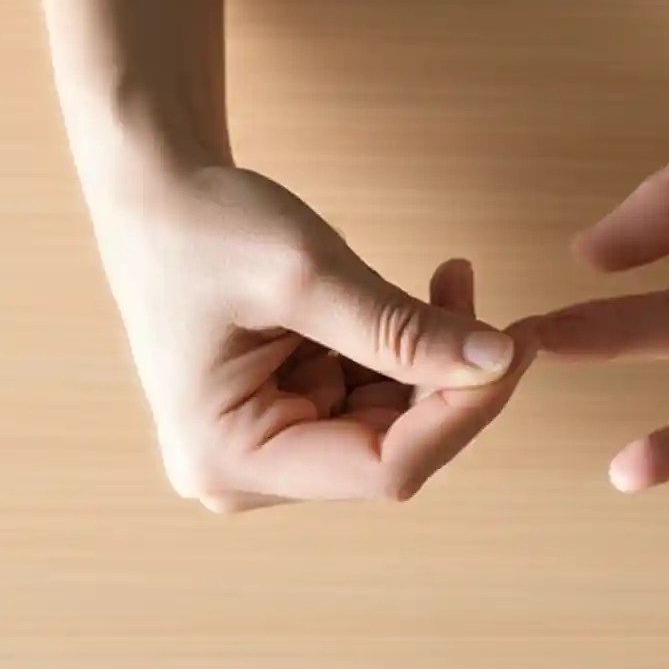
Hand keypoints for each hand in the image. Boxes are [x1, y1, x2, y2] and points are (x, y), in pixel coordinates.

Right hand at [94, 166, 534, 511]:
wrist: (155, 195)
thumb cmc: (204, 227)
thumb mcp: (308, 275)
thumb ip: (405, 330)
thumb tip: (499, 362)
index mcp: (233, 458)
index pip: (383, 468)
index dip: (461, 415)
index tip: (513, 351)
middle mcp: (248, 472)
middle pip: (394, 449)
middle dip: (454, 382)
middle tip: (501, 313)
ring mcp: (269, 446)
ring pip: (394, 421)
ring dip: (437, 360)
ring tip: (453, 280)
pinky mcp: (289, 414)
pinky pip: (375, 395)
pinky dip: (410, 350)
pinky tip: (428, 296)